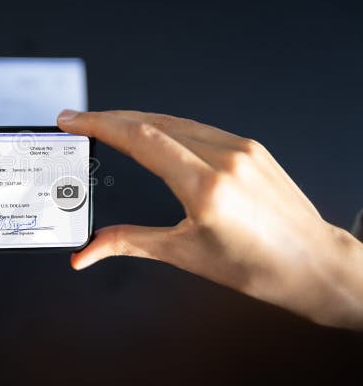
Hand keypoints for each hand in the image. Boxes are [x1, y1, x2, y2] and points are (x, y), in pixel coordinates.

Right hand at [57, 109, 362, 329]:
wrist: (313, 264)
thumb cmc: (258, 267)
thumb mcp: (184, 255)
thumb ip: (128, 243)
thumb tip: (86, 253)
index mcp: (207, 188)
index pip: (142, 139)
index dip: (100, 124)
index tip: (73, 121)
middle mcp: (226, 160)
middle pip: (153, 122)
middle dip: (108, 118)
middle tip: (77, 121)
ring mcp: (241, 149)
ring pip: (174, 121)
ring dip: (134, 119)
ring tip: (104, 125)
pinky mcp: (250, 147)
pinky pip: (197, 127)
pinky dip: (164, 126)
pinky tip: (148, 132)